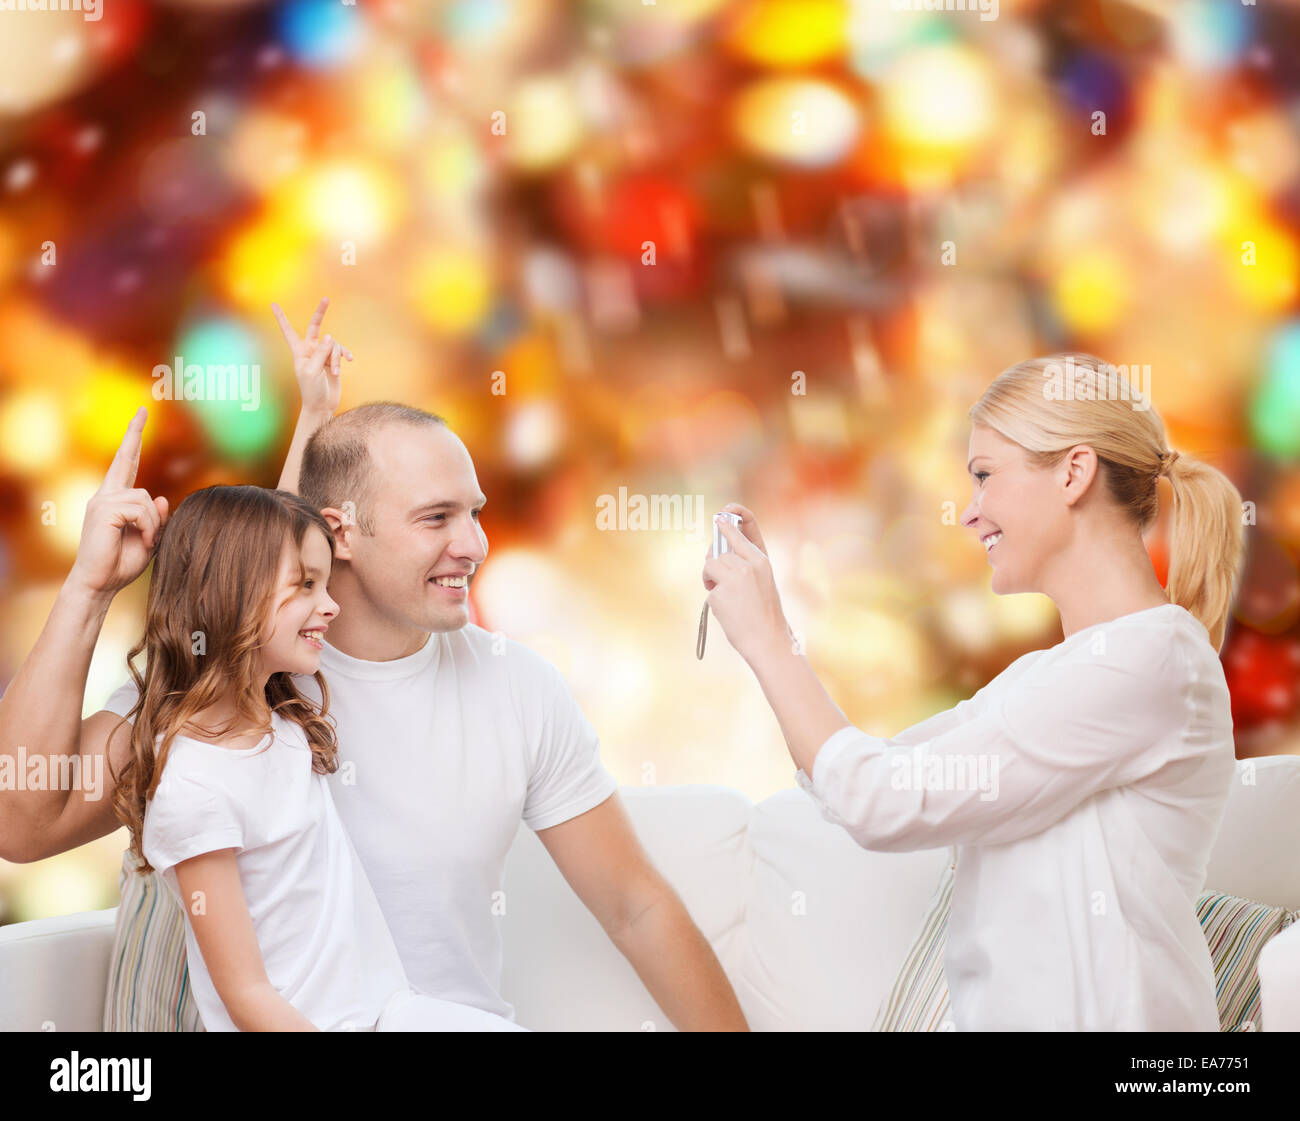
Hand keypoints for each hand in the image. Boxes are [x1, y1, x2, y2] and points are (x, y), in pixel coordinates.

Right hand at [67, 408, 169, 598]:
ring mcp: (102, 500)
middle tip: (143, 409)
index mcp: (115, 500)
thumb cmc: (121, 565)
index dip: (132, 441)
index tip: (140, 417)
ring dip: (154, 523)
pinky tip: (144, 540)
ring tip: (148, 541)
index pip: (126, 464)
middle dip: (133, 433)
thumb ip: (157, 519)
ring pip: (145, 498)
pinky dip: (149, 526)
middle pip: (124, 459)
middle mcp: (105, 495)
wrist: (99, 584)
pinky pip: (141, 509)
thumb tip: (163, 498)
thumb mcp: (150, 539)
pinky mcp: (103, 510)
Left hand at [271, 297, 352, 417]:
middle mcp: (310, 350)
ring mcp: (322, 355)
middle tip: (326, 299)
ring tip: (335, 372)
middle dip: (320, 313)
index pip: (288, 331)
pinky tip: (349, 361)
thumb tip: (330, 336)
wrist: (322, 405)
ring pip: (333, 345)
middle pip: (315, 327)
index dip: (281, 318)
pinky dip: (344, 357)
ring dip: (336, 358)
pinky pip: (341, 352)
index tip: (273, 304)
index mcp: (299, 351)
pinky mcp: (333, 361)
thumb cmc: (311, 390)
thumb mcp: (312, 371)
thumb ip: (321, 352)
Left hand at [701, 508, 790, 662]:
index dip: (731, 521)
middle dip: (713, 564)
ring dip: (710, 580)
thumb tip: (715, 554)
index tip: (721, 515)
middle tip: (716, 580)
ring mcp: (735, 577)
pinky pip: (709, 588)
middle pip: (719, 553)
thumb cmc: (763, 613)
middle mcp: (750, 564)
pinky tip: (727, 610)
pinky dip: (713, 599)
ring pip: (710, 566)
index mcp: (762, 560)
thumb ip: (744, 565)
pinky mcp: (722, 591)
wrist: (768, 640)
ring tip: (723, 596)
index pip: (745, 531)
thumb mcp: (761, 583)